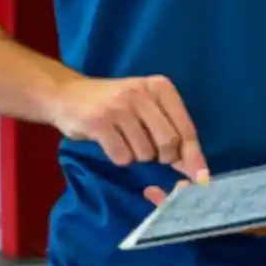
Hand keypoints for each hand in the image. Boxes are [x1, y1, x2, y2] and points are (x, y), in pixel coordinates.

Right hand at [51, 75, 207, 180]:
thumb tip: (196, 171)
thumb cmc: (114, 105)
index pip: (186, 128)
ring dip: (136, 155)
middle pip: (169, 143)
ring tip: (122, 137)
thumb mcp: (146, 109)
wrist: (66, 95)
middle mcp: (141, 93)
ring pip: (145, 153)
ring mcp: (119, 107)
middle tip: (146, 148)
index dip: (193, 156)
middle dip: (161, 156)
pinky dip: (119, 157)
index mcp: (160, 87)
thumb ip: (172, 133)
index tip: (200, 178)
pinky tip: (109, 141)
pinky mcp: (99, 122)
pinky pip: (122, 157)